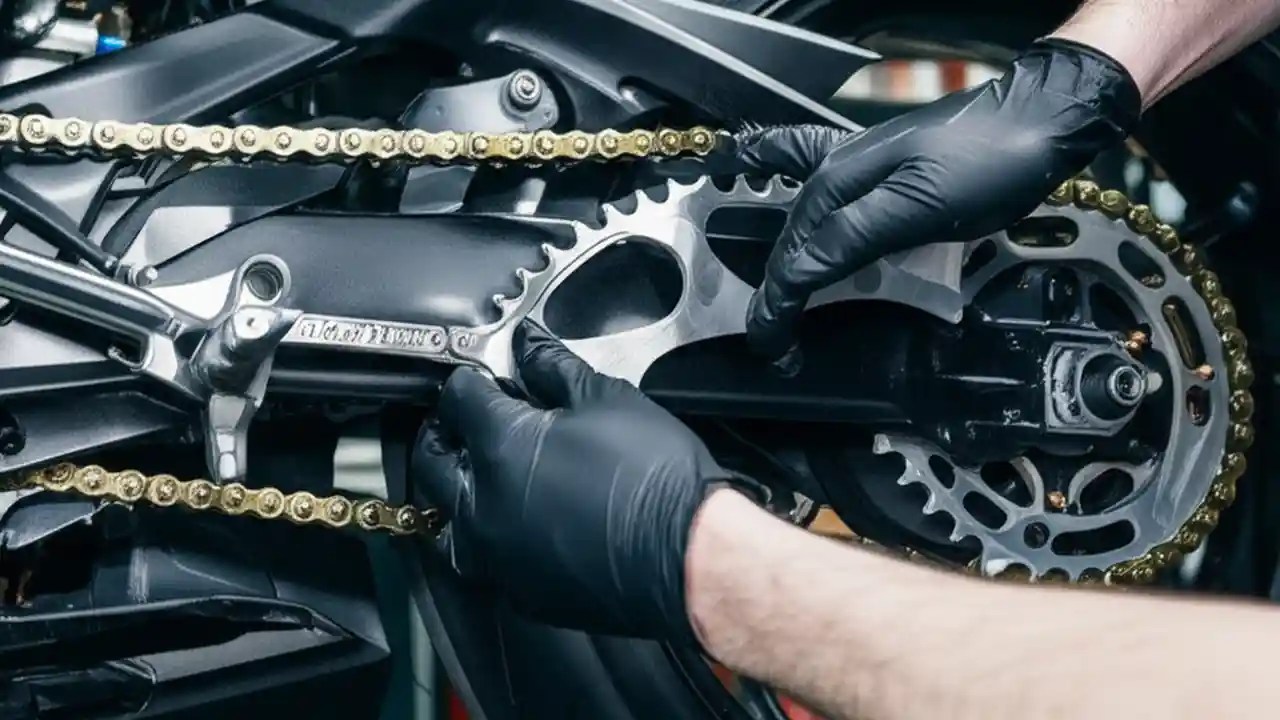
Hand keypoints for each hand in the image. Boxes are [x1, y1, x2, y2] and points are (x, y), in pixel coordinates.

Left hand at [412, 321, 734, 641]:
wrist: (688, 558)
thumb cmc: (656, 481)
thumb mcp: (607, 400)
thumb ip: (554, 368)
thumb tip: (530, 347)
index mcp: (500, 446)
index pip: (456, 398)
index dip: (472, 380)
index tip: (486, 379)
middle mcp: (483, 504)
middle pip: (430, 460)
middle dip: (446, 433)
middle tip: (473, 421)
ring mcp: (496, 555)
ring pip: (445, 519)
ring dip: (453, 491)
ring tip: (480, 475)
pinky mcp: (517, 591)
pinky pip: (482, 560)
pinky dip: (488, 536)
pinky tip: (517, 521)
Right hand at [722, 38, 1141, 367]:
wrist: (1038, 119)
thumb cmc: (988, 162)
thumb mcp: (918, 207)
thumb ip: (852, 237)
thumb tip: (796, 271)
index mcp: (837, 181)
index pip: (793, 255)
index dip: (776, 302)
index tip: (769, 342)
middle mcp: (837, 170)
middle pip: (792, 239)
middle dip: (777, 286)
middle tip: (773, 334)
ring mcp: (860, 170)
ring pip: (805, 220)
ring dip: (789, 257)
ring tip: (777, 297)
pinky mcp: (886, 176)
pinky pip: (835, 210)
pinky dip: (818, 230)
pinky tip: (816, 239)